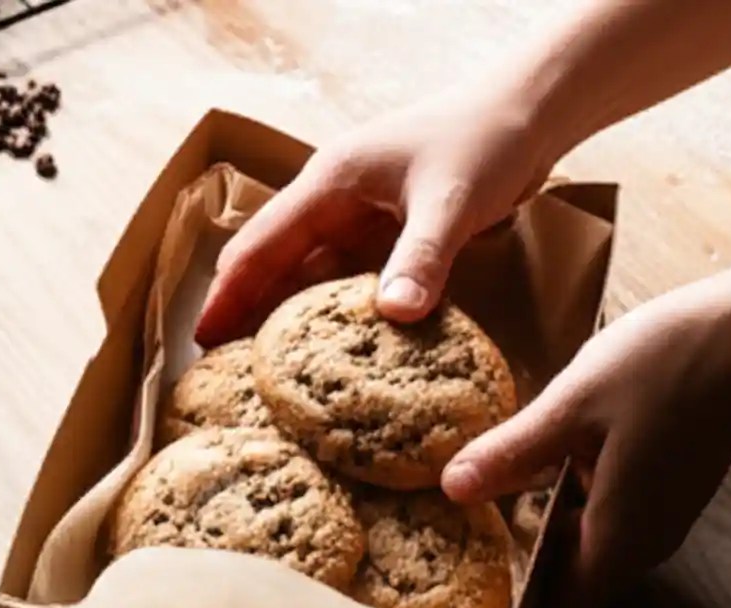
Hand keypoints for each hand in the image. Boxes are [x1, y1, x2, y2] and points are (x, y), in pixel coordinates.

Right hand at [196, 91, 554, 345]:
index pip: (261, 243)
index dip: (229, 292)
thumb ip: (421, 258)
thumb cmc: (484, 142)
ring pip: (313, 272)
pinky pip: (353, 276)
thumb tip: (393, 315)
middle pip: (277, 261)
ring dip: (292, 314)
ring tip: (269, 371)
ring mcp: (364, 215)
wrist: (528, 113)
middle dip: (248, 310)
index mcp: (330, 182)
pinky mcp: (393, 231)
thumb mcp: (450, 201)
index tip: (202, 338)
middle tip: (227, 370)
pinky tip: (336, 347)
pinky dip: (339, 309)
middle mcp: (336, 199)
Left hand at [441, 281, 730, 607]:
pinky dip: (566, 508)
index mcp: (621, 538)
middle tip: (454, 557)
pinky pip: (606, 517)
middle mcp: (645, 541)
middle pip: (572, 589)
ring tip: (478, 512)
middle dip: (519, 582)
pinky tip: (532, 467)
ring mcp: (661, 513)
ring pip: (588, 549)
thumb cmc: (664, 363)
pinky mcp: (667, 484)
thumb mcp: (573, 403)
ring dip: (541, 539)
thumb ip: (512, 452)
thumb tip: (452, 489)